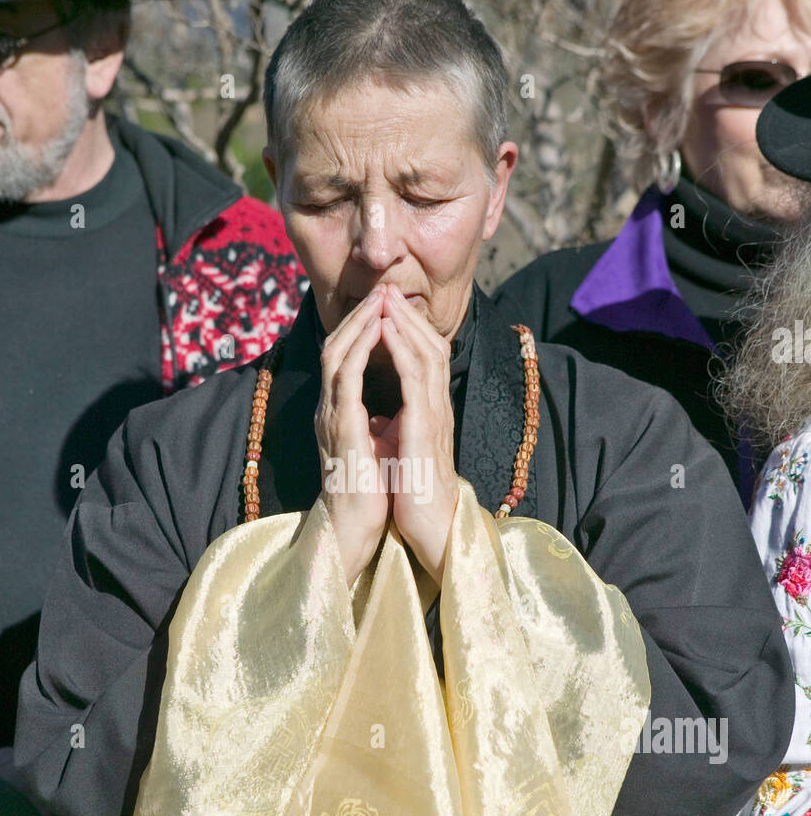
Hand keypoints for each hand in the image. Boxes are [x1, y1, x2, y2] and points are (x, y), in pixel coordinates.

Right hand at [315, 287, 392, 586]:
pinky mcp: (341, 430)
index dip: (362, 328)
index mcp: (340, 413)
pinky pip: (346, 378)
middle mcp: (330, 410)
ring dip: (360, 323)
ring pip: (336, 354)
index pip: (343, 358)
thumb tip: (384, 409)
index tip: (385, 305)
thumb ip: (373, 424)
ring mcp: (332, 418)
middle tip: (383, 289)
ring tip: (381, 299)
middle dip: (360, 315)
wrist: (356, 531)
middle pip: (335, 345)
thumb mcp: (374, 449)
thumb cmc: (369, 495)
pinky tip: (378, 331)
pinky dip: (360, 349)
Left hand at [374, 284, 459, 584]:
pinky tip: (388, 332)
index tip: (386, 307)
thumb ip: (396, 428)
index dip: (408, 330)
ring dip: (405, 324)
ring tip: (387, 299)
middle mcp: (436, 407)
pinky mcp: (425, 429)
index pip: (424, 358)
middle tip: (388, 288)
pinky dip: (402, 351)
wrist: (427, 527)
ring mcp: (434, 415)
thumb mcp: (401, 450)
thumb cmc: (413, 493)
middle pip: (430, 346)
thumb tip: (379, 417)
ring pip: (426, 354)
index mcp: (429, 411)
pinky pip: (416, 379)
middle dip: (407, 316)